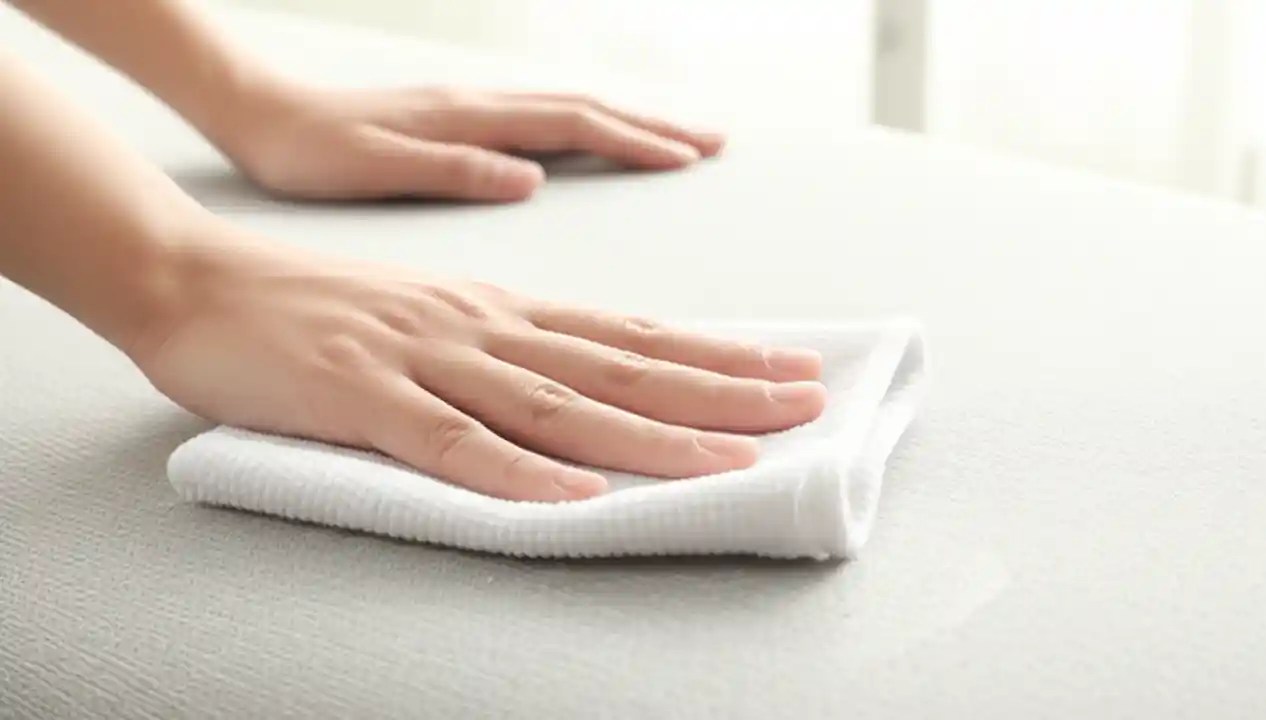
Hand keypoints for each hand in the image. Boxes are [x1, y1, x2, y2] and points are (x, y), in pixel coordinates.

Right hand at [135, 231, 824, 501]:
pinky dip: (515, 471)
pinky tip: (575, 495)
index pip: (627, 333)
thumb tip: (579, 393)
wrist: (199, 282)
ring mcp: (422, 359)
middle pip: (618, 363)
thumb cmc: (318, 310)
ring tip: (729, 459)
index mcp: (498, 311)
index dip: (712, 354)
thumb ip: (503, 353)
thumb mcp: (431, 320)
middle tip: (802, 405)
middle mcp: (479, 327)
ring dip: (648, 433)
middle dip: (718, 389)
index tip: (785, 370)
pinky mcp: (361, 396)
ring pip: (555, 402)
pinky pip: (448, 443)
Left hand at [221, 82, 724, 201]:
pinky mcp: (458, 121)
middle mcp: (479, 106)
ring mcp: (471, 110)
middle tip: (712, 142)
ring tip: (675, 138)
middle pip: (587, 109)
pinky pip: (542, 120)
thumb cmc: (310, 151)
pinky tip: (597, 142)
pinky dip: (587, 127)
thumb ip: (452, 170)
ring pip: (568, 110)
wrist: (258, 115)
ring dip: (628, 123)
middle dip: (653, 126)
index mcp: (469, 118)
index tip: (689, 158)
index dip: (635, 142)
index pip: (572, 124)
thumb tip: (528, 178)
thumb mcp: (375, 166)